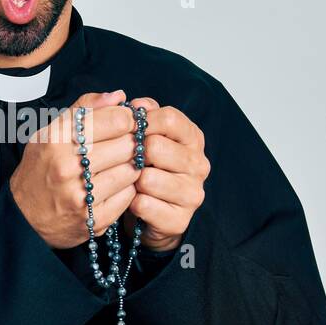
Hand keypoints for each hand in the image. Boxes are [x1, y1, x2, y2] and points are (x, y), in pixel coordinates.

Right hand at [9, 89, 143, 249]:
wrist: (23, 215)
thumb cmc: (41, 167)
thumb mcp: (51, 131)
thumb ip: (84, 108)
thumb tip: (119, 95)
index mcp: (56, 140)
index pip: (115, 120)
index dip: (128, 118)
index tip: (127, 121)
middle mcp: (67, 167)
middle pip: (128, 144)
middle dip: (132, 141)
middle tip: (126, 143)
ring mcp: (81, 196)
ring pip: (132, 170)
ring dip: (131, 165)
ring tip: (119, 164)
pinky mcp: (94, 219)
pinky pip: (129, 195)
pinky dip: (127, 188)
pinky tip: (114, 185)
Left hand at [118, 97, 209, 252]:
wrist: (149, 213)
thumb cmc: (144, 167)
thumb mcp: (145, 136)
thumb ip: (143, 115)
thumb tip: (137, 104)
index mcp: (192, 138)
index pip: (168, 118)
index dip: (141, 122)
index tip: (126, 130)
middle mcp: (199, 164)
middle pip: (156, 147)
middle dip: (133, 154)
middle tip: (126, 161)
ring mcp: (193, 194)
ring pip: (148, 179)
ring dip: (131, 181)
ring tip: (130, 183)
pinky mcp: (180, 220)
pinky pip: (144, 205)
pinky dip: (131, 204)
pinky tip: (133, 203)